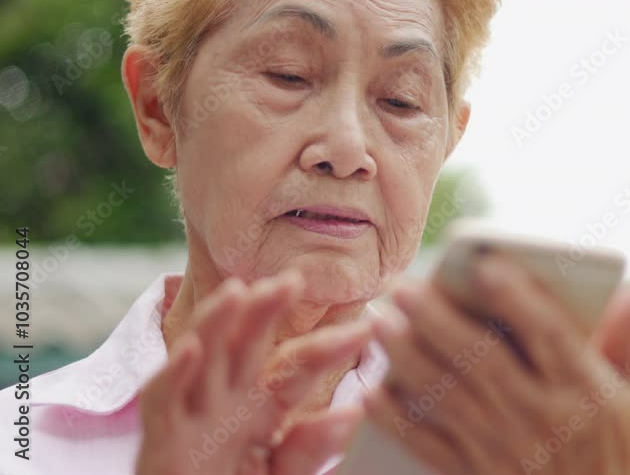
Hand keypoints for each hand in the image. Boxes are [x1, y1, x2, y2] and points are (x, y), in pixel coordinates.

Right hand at [136, 270, 371, 474]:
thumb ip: (308, 449)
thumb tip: (352, 413)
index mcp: (262, 408)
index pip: (298, 367)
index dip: (330, 346)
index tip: (367, 330)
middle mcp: (227, 402)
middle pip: (246, 344)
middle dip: (265, 309)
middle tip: (292, 280)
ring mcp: (192, 417)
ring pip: (201, 357)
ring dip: (216, 322)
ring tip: (238, 292)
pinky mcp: (160, 442)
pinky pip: (163, 401)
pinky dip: (173, 374)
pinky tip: (191, 348)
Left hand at [364, 253, 629, 474]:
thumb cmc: (612, 454)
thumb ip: (629, 337)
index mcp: (585, 390)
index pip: (548, 333)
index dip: (517, 296)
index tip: (485, 264)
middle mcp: (542, 417)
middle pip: (482, 359)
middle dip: (437, 320)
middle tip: (404, 287)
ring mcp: (504, 450)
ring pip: (446, 395)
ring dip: (407, 358)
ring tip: (381, 323)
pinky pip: (426, 443)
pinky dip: (395, 416)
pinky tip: (370, 389)